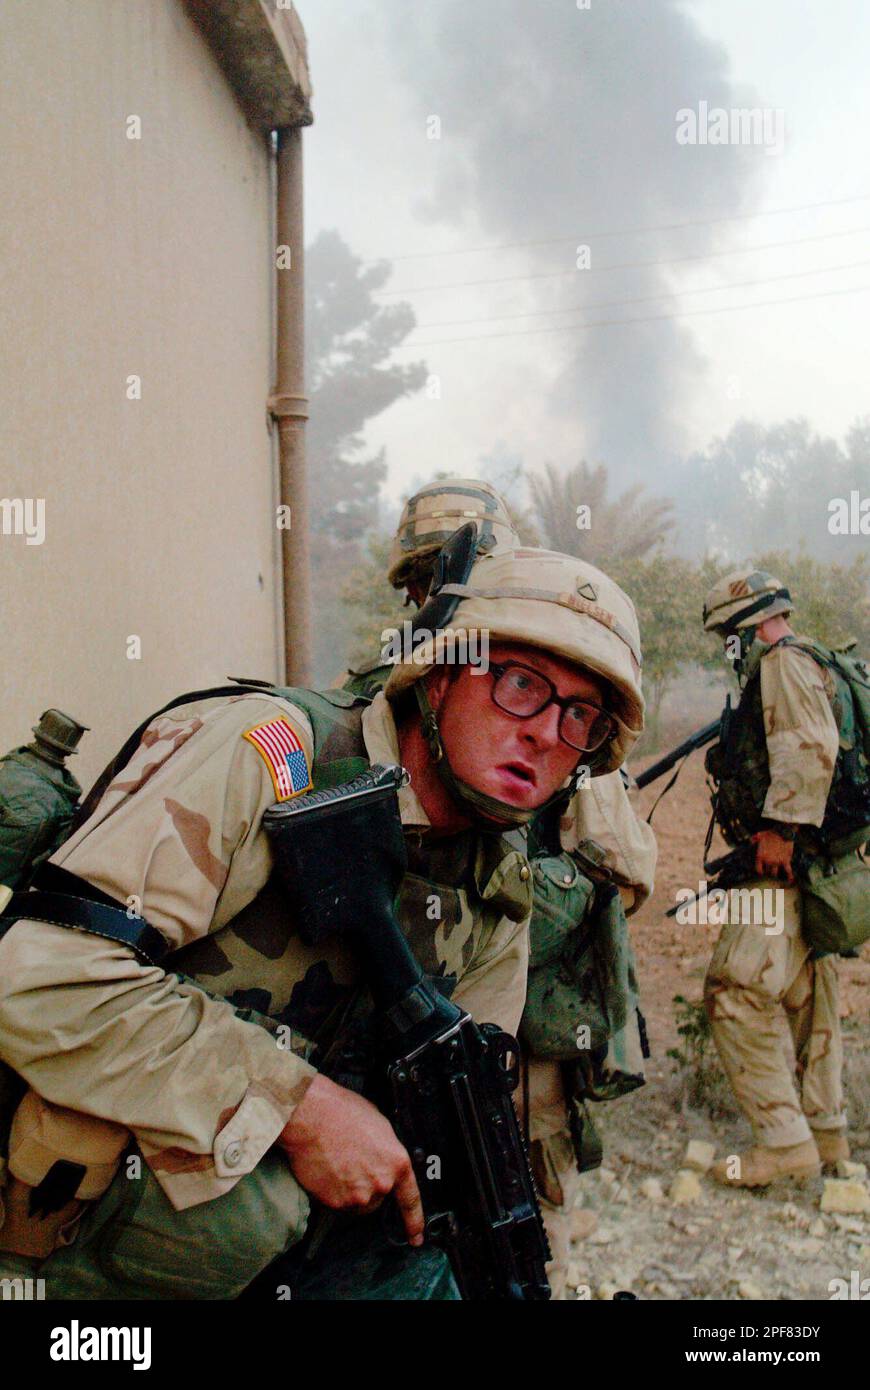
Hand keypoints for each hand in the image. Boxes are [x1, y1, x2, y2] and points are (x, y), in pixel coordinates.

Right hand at [277, 1073, 423, 1245]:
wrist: (312, 1117)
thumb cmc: (342, 1113)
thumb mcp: (379, 1126)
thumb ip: (387, 1152)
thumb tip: (384, 1161)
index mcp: (396, 1163)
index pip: (410, 1200)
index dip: (414, 1222)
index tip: (416, 1237)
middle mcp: (381, 1183)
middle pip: (378, 1197)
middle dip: (367, 1185)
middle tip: (353, 1162)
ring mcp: (358, 1196)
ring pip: (356, 1202)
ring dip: (350, 1189)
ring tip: (338, 1162)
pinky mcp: (336, 1202)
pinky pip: (337, 1203)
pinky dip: (332, 1191)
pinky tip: (327, 1169)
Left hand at [751, 828, 794, 883]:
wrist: (783, 832)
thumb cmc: (771, 833)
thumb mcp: (760, 835)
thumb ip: (754, 839)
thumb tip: (751, 840)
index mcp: (760, 856)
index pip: (758, 869)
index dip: (760, 871)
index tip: (761, 872)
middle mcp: (768, 861)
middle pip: (767, 872)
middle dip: (768, 872)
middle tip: (769, 872)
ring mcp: (777, 862)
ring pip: (774, 873)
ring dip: (775, 874)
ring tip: (775, 876)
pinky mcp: (785, 861)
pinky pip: (788, 871)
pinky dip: (789, 876)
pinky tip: (790, 880)